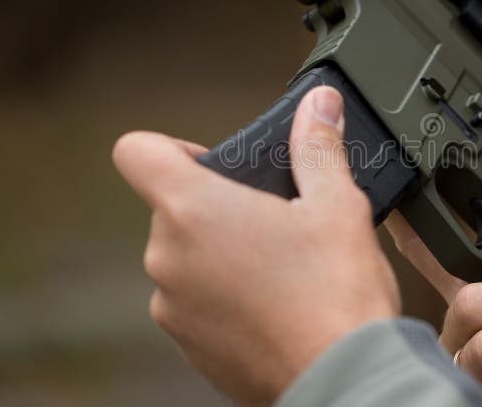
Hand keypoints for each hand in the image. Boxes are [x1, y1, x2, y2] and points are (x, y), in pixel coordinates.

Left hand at [113, 87, 399, 405]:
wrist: (344, 378)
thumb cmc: (336, 293)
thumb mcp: (336, 205)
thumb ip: (318, 147)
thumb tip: (319, 103)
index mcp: (193, 210)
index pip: (137, 152)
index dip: (170, 147)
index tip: (211, 163)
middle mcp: (167, 257)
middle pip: (171, 207)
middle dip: (216, 206)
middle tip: (272, 219)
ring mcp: (172, 306)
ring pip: (184, 256)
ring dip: (219, 252)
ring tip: (278, 267)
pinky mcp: (188, 345)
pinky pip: (193, 300)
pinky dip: (222, 294)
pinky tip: (272, 304)